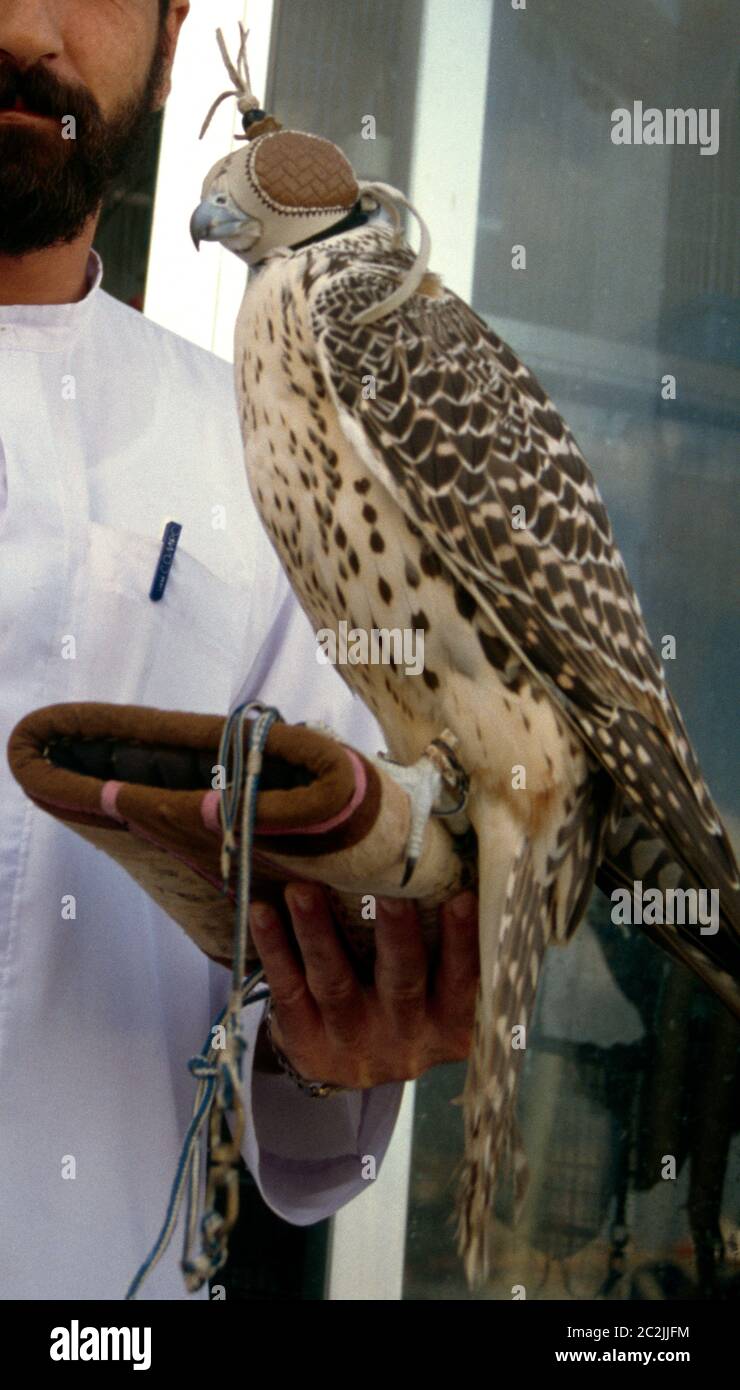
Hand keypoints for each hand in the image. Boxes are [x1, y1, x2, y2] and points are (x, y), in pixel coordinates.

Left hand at [249, 884, 478, 1089]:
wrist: (354, 1060)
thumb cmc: (408, 1000)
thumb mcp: (438, 991)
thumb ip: (444, 947)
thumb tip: (451, 864)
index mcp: (449, 1025)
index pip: (460, 983)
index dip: (462, 943)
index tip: (463, 897)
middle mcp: (405, 1040)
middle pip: (401, 983)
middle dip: (396, 936)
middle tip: (389, 891)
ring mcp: (353, 1046)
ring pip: (335, 985)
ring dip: (318, 934)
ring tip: (302, 890)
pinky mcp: (306, 1046)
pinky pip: (289, 994)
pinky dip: (275, 951)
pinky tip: (262, 913)